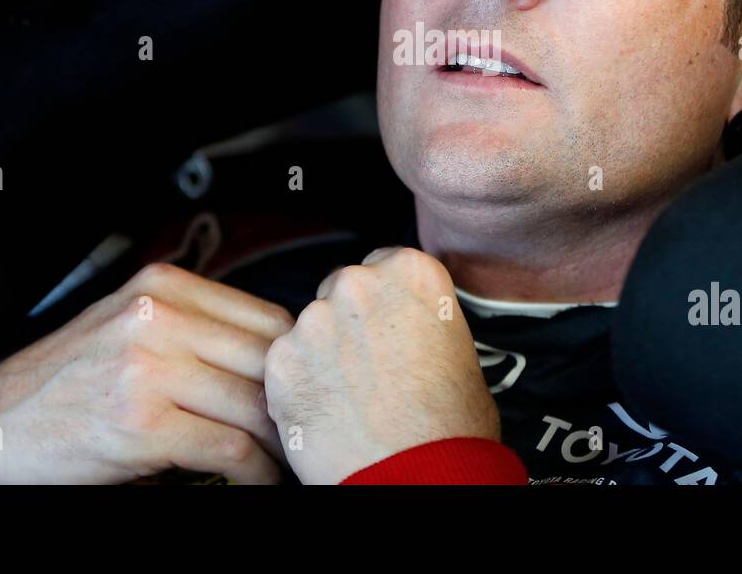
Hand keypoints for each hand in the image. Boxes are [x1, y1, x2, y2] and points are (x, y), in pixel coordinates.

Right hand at [0, 262, 293, 483]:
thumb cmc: (69, 378)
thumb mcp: (130, 324)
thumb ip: (194, 324)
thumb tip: (277, 351)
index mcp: (162, 286)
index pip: (266, 316)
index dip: (295, 358)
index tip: (307, 386)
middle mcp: (157, 317)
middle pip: (267, 357)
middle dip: (295, 399)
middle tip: (311, 425)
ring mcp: (149, 368)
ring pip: (255, 403)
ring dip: (282, 439)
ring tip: (293, 456)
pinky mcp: (143, 423)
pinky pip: (230, 447)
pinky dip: (256, 470)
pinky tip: (260, 478)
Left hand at [264, 246, 499, 483]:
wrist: (416, 476)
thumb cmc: (450, 425)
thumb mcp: (459, 348)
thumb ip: (422, 317)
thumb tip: (408, 324)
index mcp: (411, 272)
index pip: (383, 265)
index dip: (384, 302)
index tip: (386, 325)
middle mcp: (359, 284)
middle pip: (342, 289)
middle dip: (349, 322)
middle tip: (367, 366)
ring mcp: (315, 320)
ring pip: (311, 326)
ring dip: (322, 351)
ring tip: (348, 396)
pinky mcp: (282, 359)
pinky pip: (285, 362)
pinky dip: (297, 383)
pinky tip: (326, 411)